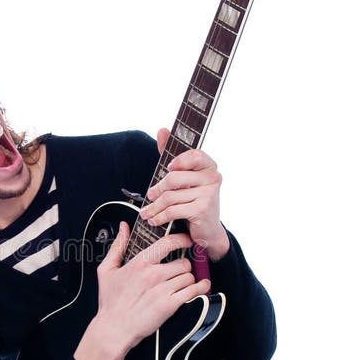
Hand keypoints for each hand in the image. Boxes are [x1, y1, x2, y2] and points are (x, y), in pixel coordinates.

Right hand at [73, 220, 210, 359]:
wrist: (114, 329)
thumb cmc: (110, 302)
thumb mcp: (107, 270)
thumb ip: (118, 246)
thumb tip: (123, 228)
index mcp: (139, 264)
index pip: (167, 243)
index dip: (181, 239)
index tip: (186, 240)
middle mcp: (152, 275)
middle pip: (183, 262)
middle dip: (184, 266)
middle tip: (180, 271)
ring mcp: (162, 290)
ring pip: (189, 276)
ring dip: (188, 279)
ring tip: (182, 283)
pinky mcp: (169, 305)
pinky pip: (192, 291)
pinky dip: (199, 289)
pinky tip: (199, 288)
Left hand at [138, 128, 229, 260]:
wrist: (208, 230)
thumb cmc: (193, 200)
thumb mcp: (183, 177)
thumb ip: (171, 153)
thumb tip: (162, 130)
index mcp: (210, 166)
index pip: (194, 154)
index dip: (179, 160)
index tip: (168, 167)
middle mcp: (213, 178)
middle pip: (174, 178)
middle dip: (157, 189)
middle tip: (149, 196)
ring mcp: (210, 194)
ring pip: (171, 196)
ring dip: (154, 207)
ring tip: (146, 213)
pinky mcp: (203, 210)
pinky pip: (173, 210)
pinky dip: (160, 217)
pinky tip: (153, 220)